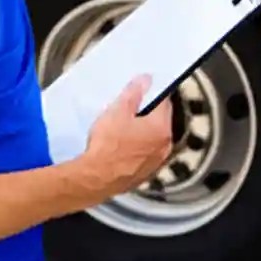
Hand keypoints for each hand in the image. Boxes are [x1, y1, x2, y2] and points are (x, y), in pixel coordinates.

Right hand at [78, 75, 173, 199]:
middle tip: (127, 109)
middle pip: (160, 121)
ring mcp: (156, 162)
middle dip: (147, 113)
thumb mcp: (118, 111)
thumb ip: (134, 93)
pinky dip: (137, 149)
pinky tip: (120, 147)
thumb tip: (145, 81)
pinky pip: (145, 155)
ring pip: (152, 139)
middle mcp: (165, 146)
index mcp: (162, 128)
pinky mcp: (145, 175)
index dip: (153, 93)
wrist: (95, 179)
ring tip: (120, 129)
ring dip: (142, 132)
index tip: (142, 89)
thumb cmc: (107, 145)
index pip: (164, 102)